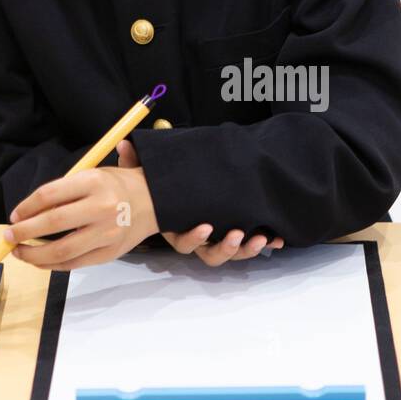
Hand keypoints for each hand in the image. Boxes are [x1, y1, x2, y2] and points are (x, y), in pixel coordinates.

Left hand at [4, 163, 158, 270]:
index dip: (26, 208)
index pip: (49, 195)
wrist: (155, 200)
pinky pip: (74, 263)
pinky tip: (40, 261)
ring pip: (62, 250)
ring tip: (19, 252)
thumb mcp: (92, 175)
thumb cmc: (117, 186)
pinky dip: (52, 265)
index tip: (14, 216)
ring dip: (34, 255)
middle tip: (8, 236)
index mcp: (93, 182)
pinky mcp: (110, 252)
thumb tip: (28, 213)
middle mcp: (101, 207)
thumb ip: (63, 192)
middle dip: (23, 232)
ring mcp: (107, 232)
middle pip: (52, 222)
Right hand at [116, 138, 284, 265]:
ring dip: (246, 249)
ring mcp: (217, 238)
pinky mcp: (236, 234)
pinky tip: (277, 239)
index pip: (182, 241)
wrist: (183, 180)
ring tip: (261, 238)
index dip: (194, 237)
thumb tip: (123, 145)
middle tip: (236, 234)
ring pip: (231, 253)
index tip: (206, 226)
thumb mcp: (149, 170)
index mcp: (178, 226)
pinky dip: (264, 243)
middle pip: (209, 254)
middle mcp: (198, 237)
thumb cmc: (165, 182)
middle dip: (224, 248)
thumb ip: (135, 161)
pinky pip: (249, 244)